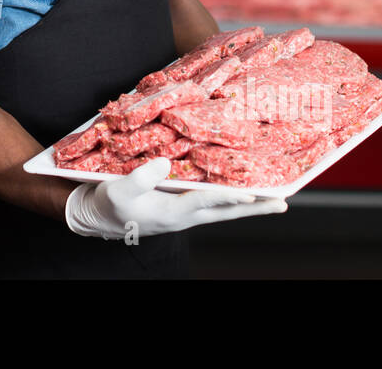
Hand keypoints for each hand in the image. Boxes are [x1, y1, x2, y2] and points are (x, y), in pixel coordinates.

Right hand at [65, 157, 287, 238]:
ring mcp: (185, 213)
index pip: (208, 202)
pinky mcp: (181, 208)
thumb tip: (166, 164)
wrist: (98, 218)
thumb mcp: (118, 189)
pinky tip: (241, 190)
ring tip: (274, 197)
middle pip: (227, 212)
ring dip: (249, 204)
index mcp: (172, 212)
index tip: (255, 195)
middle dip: (256, 207)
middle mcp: (184, 215)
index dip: (231, 197)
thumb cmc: (108, 203)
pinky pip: (213, 203)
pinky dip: (231, 198)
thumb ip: (141, 177)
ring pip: (223, 209)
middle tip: (283, 203)